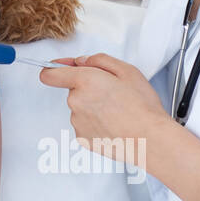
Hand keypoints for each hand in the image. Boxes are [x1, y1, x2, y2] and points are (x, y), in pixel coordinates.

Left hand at [39, 52, 169, 154]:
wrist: (150, 140)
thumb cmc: (142, 107)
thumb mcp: (128, 71)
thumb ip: (100, 60)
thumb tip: (82, 61)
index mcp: (84, 81)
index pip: (49, 74)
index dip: (54, 69)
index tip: (60, 68)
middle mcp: (76, 102)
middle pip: (72, 90)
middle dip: (88, 89)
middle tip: (112, 94)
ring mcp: (77, 122)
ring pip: (80, 108)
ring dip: (92, 107)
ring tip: (117, 112)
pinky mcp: (82, 138)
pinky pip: (85, 125)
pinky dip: (96, 124)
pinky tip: (114, 125)